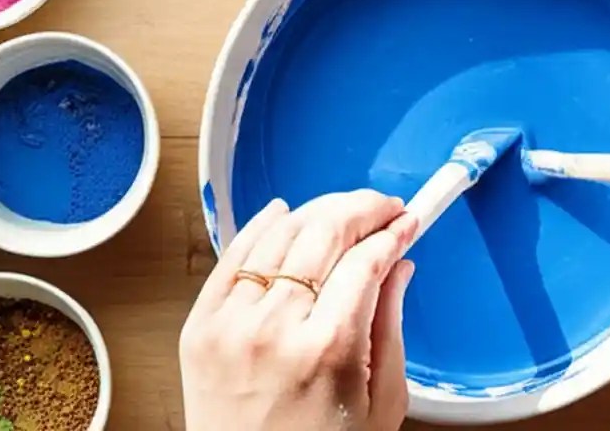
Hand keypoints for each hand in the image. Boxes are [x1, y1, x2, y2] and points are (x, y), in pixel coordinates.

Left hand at [180, 190, 418, 430]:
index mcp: (329, 350)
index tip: (408, 222)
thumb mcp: (381, 401)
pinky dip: (261, 225)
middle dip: (362, 208)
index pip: (367, 260)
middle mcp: (276, 329)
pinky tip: (285, 213)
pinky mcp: (201, 327)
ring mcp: (232, 324)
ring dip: (319, 210)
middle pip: (325, 232)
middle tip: (383, 207)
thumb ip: (390, 324)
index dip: (393, 232)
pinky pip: (233, 256)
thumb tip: (399, 266)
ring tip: (343, 211)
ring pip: (281, 233)